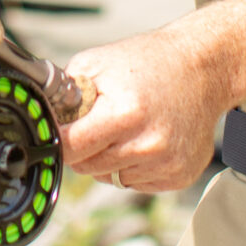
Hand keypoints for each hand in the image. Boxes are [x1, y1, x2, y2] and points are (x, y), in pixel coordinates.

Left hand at [60, 22, 231, 192]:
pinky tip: (145, 139)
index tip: (58, 131)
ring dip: (108, 158)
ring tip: (126, 127)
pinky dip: (133, 165)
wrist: (203, 68)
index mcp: (126, 113)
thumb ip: (66, 94)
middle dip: (84, 147)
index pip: (71, 148)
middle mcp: (149, 144)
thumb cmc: (148, 62)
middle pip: (88, 167)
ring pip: (110, 178)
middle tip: (98, 122)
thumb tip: (42, 120)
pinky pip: (135, 183)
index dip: (60, 139)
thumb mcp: (98, 63)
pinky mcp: (180, 176)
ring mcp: (167, 163)